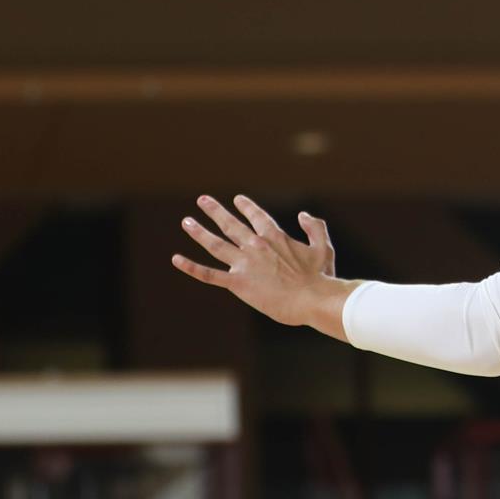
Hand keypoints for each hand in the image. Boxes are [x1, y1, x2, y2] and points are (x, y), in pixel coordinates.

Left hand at [173, 195, 354, 337]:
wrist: (312, 299)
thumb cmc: (321, 276)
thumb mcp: (323, 247)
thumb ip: (315, 227)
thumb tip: (303, 215)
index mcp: (275, 237)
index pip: (257, 216)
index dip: (246, 207)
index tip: (237, 199)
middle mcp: (256, 246)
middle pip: (231, 224)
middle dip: (215, 211)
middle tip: (202, 200)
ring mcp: (245, 264)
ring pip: (216, 244)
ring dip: (199, 232)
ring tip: (186, 222)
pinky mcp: (237, 283)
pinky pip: (209, 274)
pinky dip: (191, 267)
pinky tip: (176, 259)